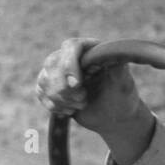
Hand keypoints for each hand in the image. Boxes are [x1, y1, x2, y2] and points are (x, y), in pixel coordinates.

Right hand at [36, 37, 155, 164]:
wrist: (114, 118)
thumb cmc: (123, 99)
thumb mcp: (124, 85)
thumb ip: (119, 70)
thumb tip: (115, 55)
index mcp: (91, 50)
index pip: (71, 46)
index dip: (69, 64)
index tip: (76, 84)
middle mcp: (73, 57)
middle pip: (52, 63)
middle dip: (64, 88)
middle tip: (83, 99)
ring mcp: (60, 70)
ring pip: (44, 79)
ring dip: (61, 98)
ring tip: (81, 105)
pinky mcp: (52, 85)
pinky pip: (40, 92)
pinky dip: (53, 104)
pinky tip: (70, 110)